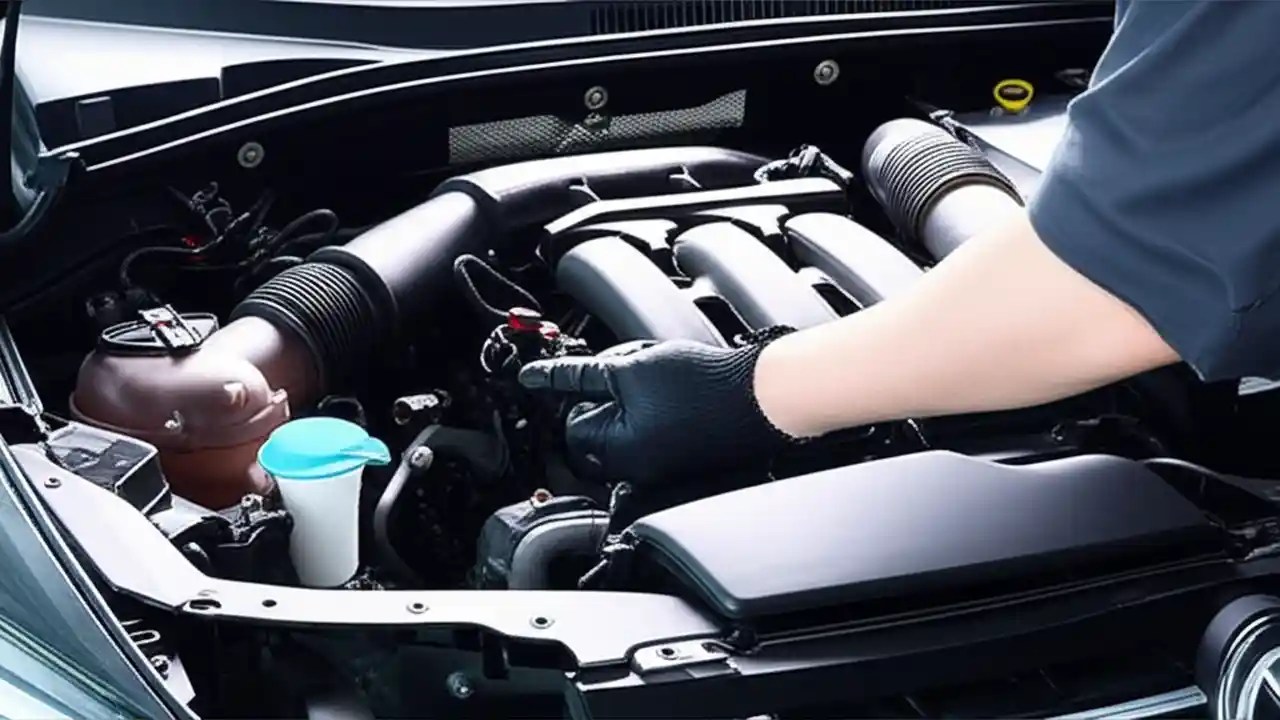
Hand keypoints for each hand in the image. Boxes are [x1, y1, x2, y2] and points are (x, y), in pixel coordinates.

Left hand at [517, 336, 796, 484]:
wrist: (765, 395)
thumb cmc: (705, 383)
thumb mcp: (631, 368)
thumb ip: (580, 375)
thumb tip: (536, 378)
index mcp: (620, 455)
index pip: (573, 426)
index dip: (586, 394)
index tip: (606, 376)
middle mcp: (639, 475)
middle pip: (599, 434)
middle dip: (610, 400)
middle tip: (636, 376)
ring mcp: (664, 473)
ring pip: (627, 434)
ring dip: (634, 405)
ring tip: (663, 380)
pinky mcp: (686, 466)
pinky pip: (655, 441)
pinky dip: (659, 418)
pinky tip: (681, 397)